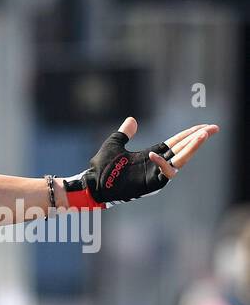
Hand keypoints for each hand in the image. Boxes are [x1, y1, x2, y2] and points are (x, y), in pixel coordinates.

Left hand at [64, 116, 217, 208]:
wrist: (92, 183)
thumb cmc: (101, 167)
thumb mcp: (114, 144)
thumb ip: (124, 133)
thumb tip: (132, 120)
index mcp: (151, 154)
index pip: (176, 143)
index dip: (190, 135)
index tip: (204, 127)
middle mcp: (156, 164)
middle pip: (183, 149)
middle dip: (198, 139)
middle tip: (213, 128)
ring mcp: (154, 174)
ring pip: (180, 161)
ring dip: (192, 149)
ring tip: (202, 136)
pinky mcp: (150, 184)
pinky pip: (163, 174)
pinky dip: (163, 164)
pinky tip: (158, 154)